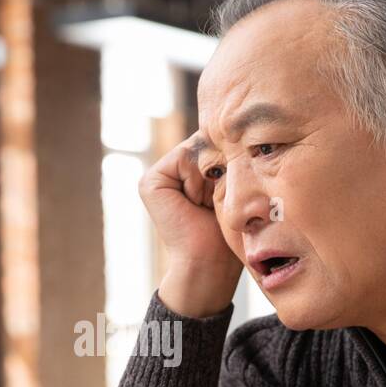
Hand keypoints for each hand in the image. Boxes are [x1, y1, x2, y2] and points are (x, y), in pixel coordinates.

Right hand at [140, 131, 242, 317]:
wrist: (210, 262)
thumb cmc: (229, 232)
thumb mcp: (234, 186)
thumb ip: (226, 156)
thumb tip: (233, 124)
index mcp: (194, 172)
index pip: (218, 141)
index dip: (233, 155)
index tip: (235, 187)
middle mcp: (174, 171)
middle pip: (208, 141)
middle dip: (224, 162)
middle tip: (221, 197)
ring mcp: (160, 175)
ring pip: (198, 149)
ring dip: (212, 173)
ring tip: (208, 203)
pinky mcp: (150, 182)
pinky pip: (184, 158)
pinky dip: (196, 179)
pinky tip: (196, 203)